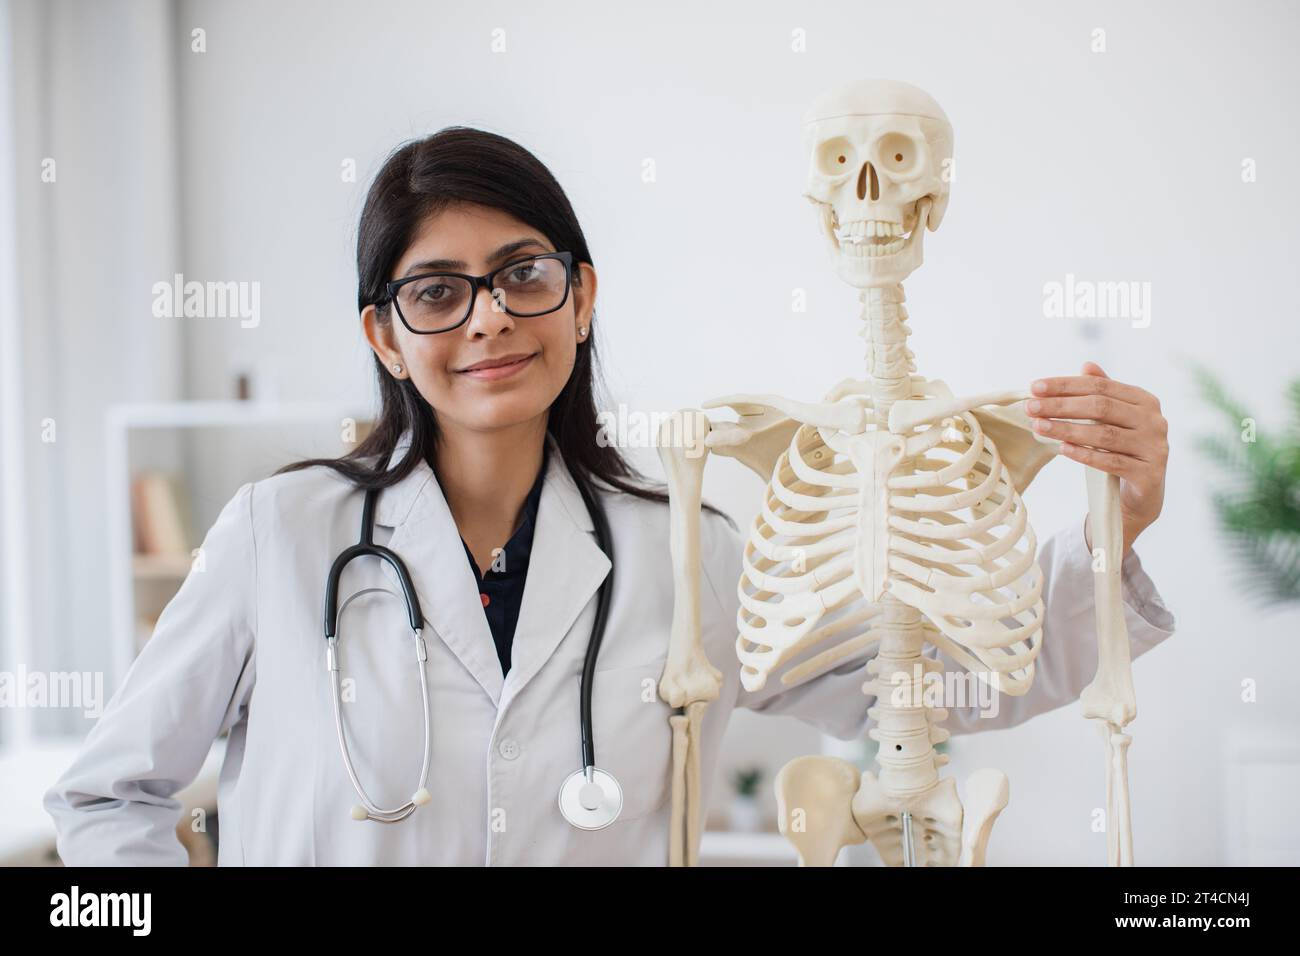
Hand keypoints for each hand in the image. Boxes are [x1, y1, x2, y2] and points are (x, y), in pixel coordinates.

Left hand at [1026, 362, 1167, 554]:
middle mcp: (1154, 421)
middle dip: (1061, 406)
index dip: (1066, 385)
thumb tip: (1086, 365)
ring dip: (1067, 429)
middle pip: (1101, 407)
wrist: (1142, 494)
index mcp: (1144, 401)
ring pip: (1104, 434)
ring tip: (1038, 426)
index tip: (1035, 387)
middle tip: (1031, 407)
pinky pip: (1111, 462)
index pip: (1100, 386)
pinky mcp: (1148, 474)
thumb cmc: (1124, 449)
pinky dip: (1085, 454)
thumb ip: (1104, 393)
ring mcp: (1154, 447)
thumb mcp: (1115, 419)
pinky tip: (1062, 449)